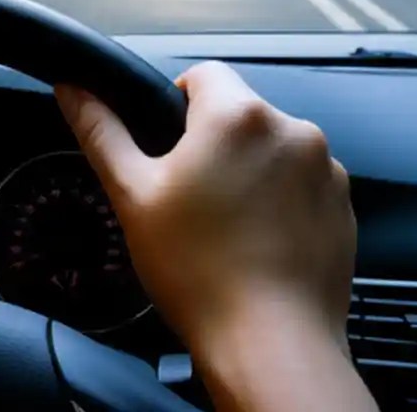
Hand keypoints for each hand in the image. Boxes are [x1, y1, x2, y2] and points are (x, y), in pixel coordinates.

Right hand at [56, 62, 370, 410]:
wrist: (269, 341)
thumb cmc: (198, 270)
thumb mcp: (132, 195)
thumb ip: (100, 132)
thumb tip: (73, 90)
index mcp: (237, 116)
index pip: (202, 75)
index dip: (175, 104)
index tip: (165, 148)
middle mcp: (292, 130)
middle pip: (239, 114)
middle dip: (212, 144)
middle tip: (186, 197)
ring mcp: (326, 169)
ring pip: (271, 150)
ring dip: (249, 172)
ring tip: (223, 227)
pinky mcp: (343, 206)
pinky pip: (302, 185)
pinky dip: (279, 202)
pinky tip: (255, 243)